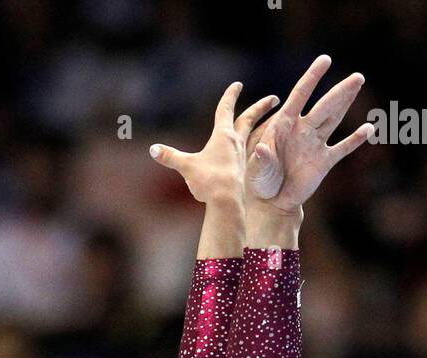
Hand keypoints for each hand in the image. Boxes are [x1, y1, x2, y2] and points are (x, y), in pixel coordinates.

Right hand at [149, 81, 280, 203]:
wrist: (227, 203)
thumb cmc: (208, 181)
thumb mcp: (186, 167)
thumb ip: (170, 157)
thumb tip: (152, 149)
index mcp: (223, 135)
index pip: (226, 109)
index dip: (230, 95)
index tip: (237, 84)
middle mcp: (236, 143)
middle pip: (250, 120)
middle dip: (261, 107)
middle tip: (274, 99)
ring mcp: (243, 158)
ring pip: (255, 136)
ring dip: (263, 127)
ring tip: (270, 123)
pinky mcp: (245, 172)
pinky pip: (253, 156)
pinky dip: (258, 149)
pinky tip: (258, 153)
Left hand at [245, 55, 372, 213]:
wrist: (272, 202)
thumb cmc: (259, 182)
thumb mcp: (257, 171)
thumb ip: (262, 159)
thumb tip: (262, 148)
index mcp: (284, 125)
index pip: (300, 95)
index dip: (312, 77)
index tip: (325, 59)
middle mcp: (302, 129)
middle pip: (324, 106)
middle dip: (340, 91)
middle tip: (358, 76)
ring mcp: (315, 144)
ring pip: (334, 119)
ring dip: (347, 102)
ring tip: (359, 83)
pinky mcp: (324, 161)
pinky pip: (342, 148)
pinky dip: (355, 139)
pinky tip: (369, 129)